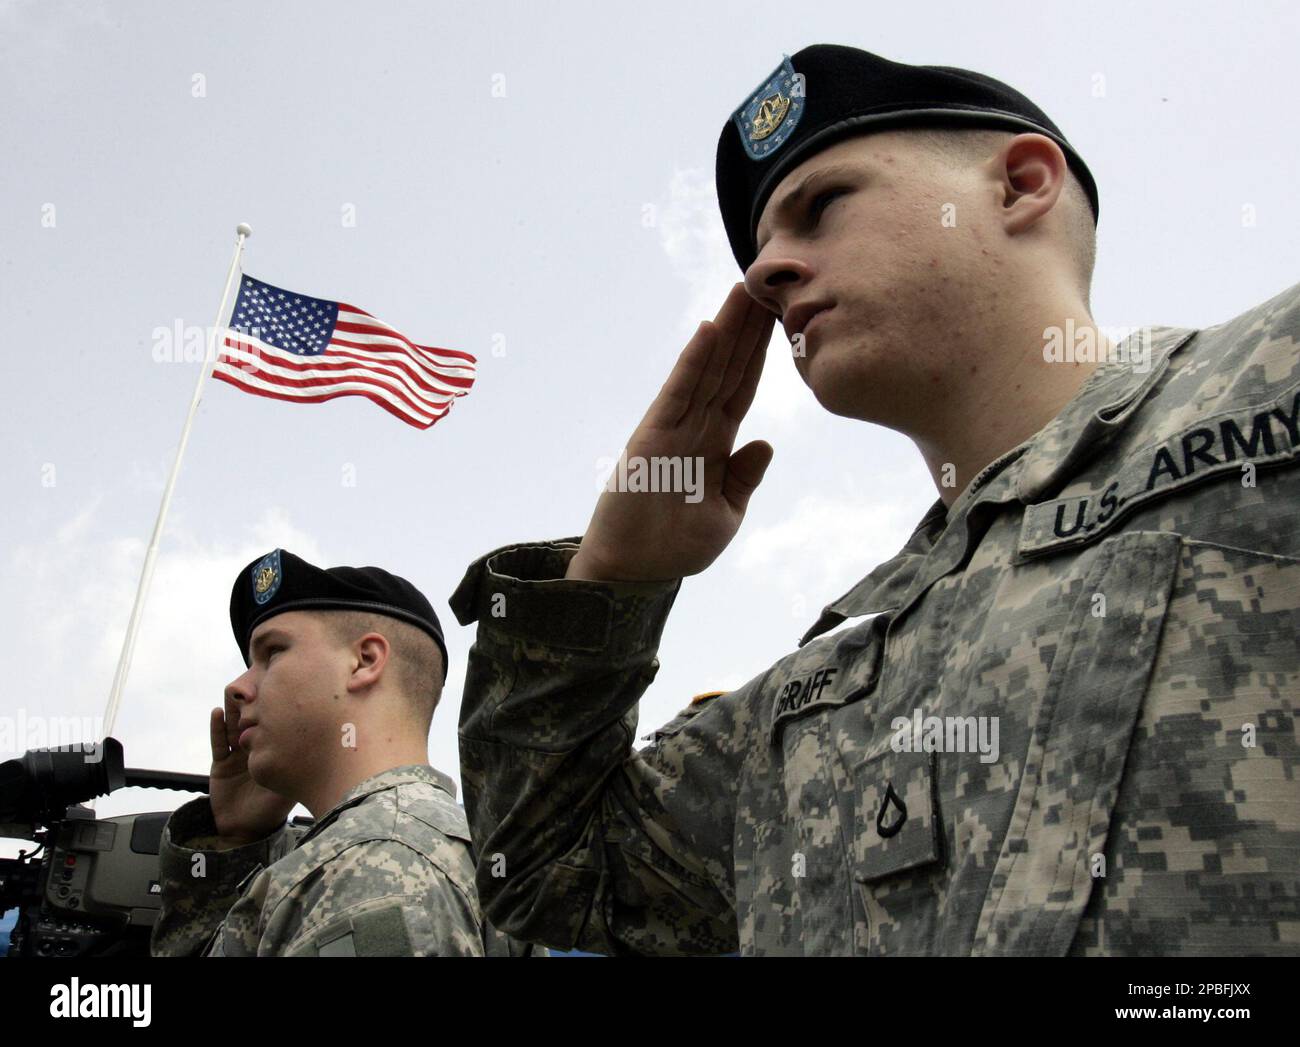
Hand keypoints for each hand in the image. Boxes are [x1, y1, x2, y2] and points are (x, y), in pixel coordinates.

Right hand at [206, 697, 294, 846]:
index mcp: (277, 750)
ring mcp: (239, 754)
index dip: (276, 706)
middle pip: (255, 719)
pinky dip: (216, 727)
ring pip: (234, 726)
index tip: (279, 686)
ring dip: (233, 709)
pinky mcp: (221, 764)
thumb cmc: (273, 808)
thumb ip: (292, 761)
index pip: (277, 722)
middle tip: (255, 682)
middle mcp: (259, 748)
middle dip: (254, 702)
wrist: (247, 830)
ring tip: (233, 690)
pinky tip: (216, 712)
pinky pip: (218, 743)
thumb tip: (308, 739)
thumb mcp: (288, 780)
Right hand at [567, 283, 774, 581]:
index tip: (779, 318)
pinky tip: (707, 331)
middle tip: (765, 283)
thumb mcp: (725, 516)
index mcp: (716, 446)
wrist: (633, 574)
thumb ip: (743, 478)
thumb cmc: (674, 548)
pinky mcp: (651, 436)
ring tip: (742, 292)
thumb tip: (765, 442)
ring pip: (706, 370)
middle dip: (746, 329)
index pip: (742, 390)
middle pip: (728, 369)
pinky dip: (692, 362)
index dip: (760, 354)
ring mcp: (673, 429)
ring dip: (725, 331)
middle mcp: (695, 428)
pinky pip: (678, 393)